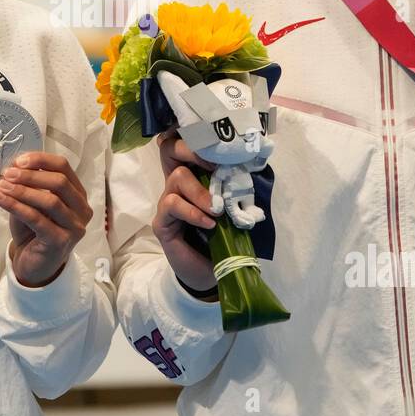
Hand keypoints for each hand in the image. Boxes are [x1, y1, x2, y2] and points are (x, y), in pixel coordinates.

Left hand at [0, 152, 91, 287]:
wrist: (35, 265)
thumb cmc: (34, 231)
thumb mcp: (32, 203)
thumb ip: (28, 186)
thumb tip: (12, 167)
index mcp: (78, 194)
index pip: (64, 167)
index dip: (41, 160)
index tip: (18, 161)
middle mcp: (82, 210)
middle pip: (60, 182)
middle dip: (31, 175)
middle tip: (7, 174)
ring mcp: (74, 227)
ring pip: (50, 200)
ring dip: (22, 190)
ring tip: (1, 186)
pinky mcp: (60, 242)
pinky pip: (37, 219)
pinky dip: (16, 206)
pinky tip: (0, 199)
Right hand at [153, 130, 219, 295]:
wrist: (209, 274)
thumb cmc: (221, 240)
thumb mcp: (233, 213)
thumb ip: (235, 193)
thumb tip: (253, 171)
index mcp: (197, 180)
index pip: (187, 147)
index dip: (200, 142)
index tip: (225, 151)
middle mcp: (179, 187)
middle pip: (176, 153)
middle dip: (198, 156)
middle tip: (219, 172)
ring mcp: (168, 203)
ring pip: (177, 178)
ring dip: (200, 192)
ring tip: (216, 210)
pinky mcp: (162, 222)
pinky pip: (171, 205)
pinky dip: (192, 212)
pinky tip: (208, 223)